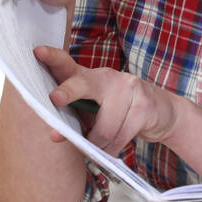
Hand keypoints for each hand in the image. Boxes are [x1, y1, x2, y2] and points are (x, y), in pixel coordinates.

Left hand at [34, 45, 183, 153]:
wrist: (163, 113)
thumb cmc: (120, 112)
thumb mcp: (97, 110)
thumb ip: (76, 117)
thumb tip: (56, 135)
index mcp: (91, 77)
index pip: (67, 64)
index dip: (52, 58)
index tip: (38, 52)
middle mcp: (108, 77)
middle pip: (83, 84)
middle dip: (68, 91)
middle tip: (55, 99)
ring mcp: (128, 88)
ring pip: (104, 128)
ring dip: (97, 145)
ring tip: (98, 148)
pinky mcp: (143, 105)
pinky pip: (120, 137)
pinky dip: (112, 150)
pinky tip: (112, 149)